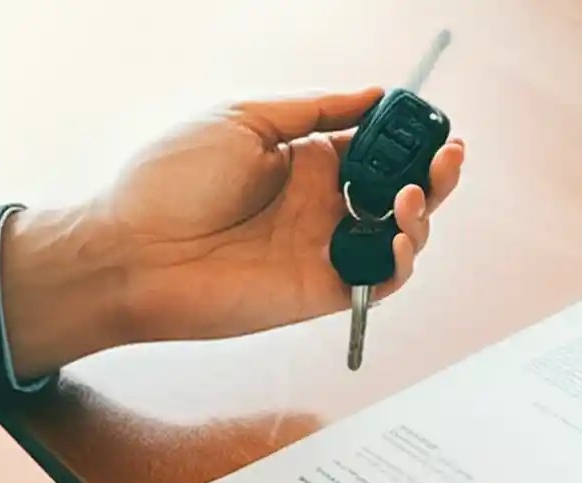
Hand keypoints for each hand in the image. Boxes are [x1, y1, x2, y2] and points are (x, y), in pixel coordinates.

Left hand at [0, 87, 464, 379]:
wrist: (131, 252)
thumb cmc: (169, 181)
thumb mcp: (242, 119)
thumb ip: (313, 109)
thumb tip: (372, 93)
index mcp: (304, 161)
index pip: (374, 146)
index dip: (406, 136)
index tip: (427, 120)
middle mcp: (323, 205)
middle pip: (399, 190)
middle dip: (434, 173)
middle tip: (450, 156)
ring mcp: (326, 248)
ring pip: (401, 234)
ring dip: (422, 212)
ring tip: (408, 194)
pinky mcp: (325, 290)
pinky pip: (382, 278)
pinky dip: (402, 260)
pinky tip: (398, 237)